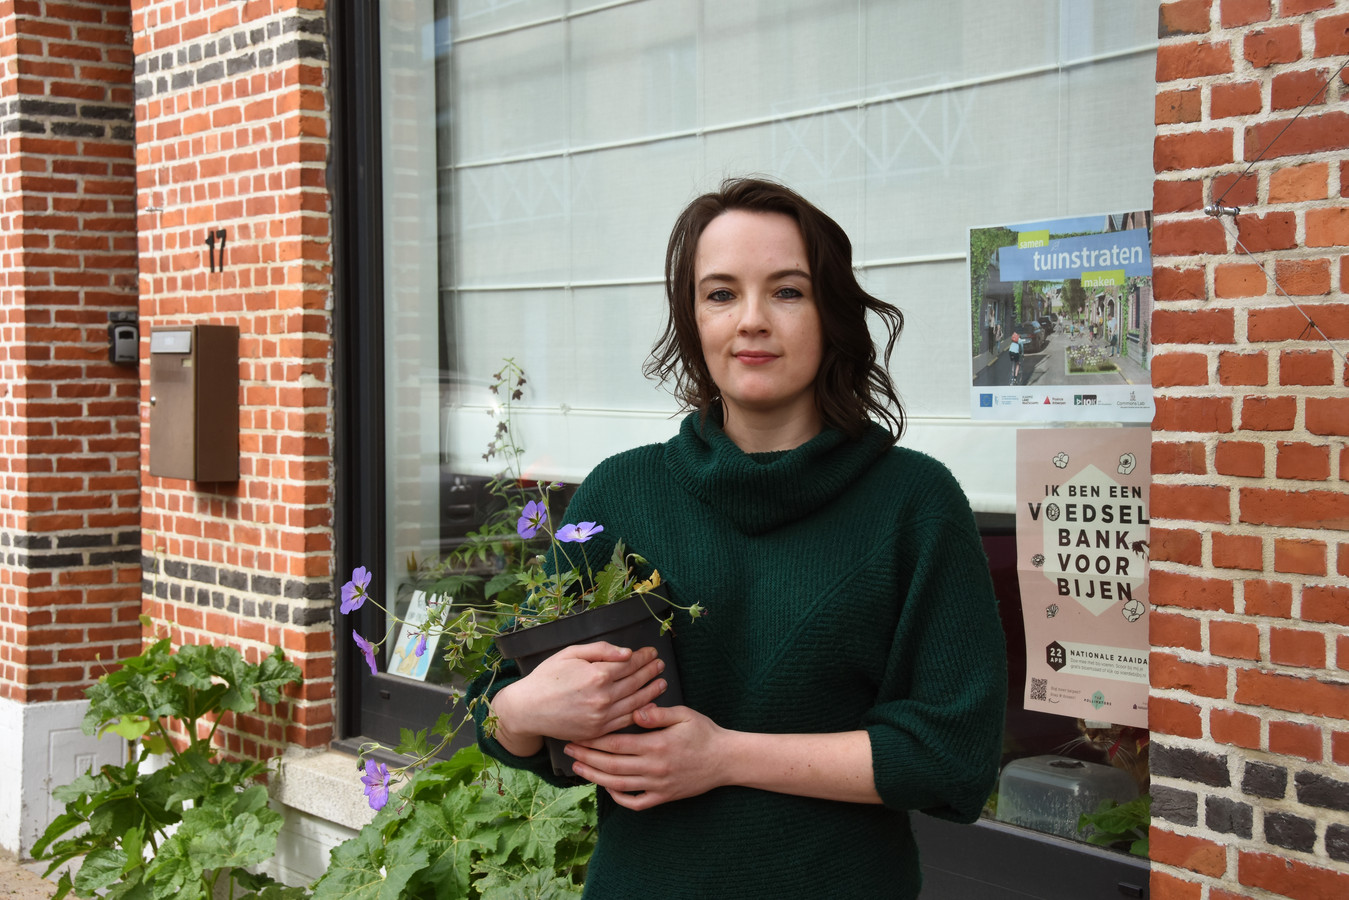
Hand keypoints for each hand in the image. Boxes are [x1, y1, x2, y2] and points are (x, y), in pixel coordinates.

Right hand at [490, 642, 666, 756]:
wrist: (527, 709)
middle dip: (650, 671)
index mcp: (596, 674)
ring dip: (651, 691)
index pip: (629, 663)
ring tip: (662, 683)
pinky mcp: (597, 731)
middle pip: (635, 682)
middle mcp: (602, 697)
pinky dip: (641, 713)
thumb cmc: (547, 677)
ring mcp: (601, 716)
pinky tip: (650, 705)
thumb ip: (600, 650)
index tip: (652, 652)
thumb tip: (627, 652)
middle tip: (660, 665)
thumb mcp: (570, 653)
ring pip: (635, 702)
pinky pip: (625, 722)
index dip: (644, 657)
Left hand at [564, 705, 727, 810]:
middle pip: (611, 765)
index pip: (616, 745)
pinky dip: (620, 798)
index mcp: (656, 745)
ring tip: (578, 768)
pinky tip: (608, 788)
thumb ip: (657, 713)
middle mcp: (654, 767)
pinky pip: (637, 802)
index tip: (577, 735)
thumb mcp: (684, 714)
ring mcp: (658, 785)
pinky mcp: (664, 797)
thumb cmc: (704, 733)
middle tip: (568, 749)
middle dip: (586, 757)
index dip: (593, 741)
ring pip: (619, 785)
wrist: (726, 759)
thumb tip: (636, 711)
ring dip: (595, 777)